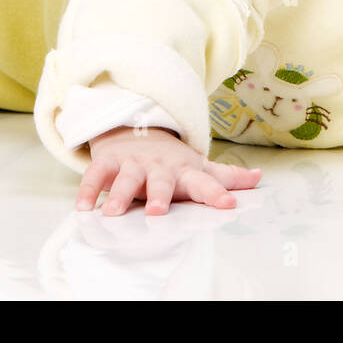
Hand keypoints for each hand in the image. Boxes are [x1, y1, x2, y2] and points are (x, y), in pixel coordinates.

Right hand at [77, 125, 261, 215]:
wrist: (137, 130)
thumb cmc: (172, 160)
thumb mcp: (199, 167)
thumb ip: (226, 176)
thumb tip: (259, 178)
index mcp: (185, 171)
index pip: (205, 182)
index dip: (217, 193)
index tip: (228, 205)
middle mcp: (159, 167)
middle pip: (161, 181)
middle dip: (158, 195)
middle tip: (156, 212)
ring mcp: (133, 163)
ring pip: (125, 178)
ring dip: (117, 194)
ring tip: (112, 213)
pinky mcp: (110, 161)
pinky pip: (96, 174)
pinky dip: (88, 189)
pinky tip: (83, 206)